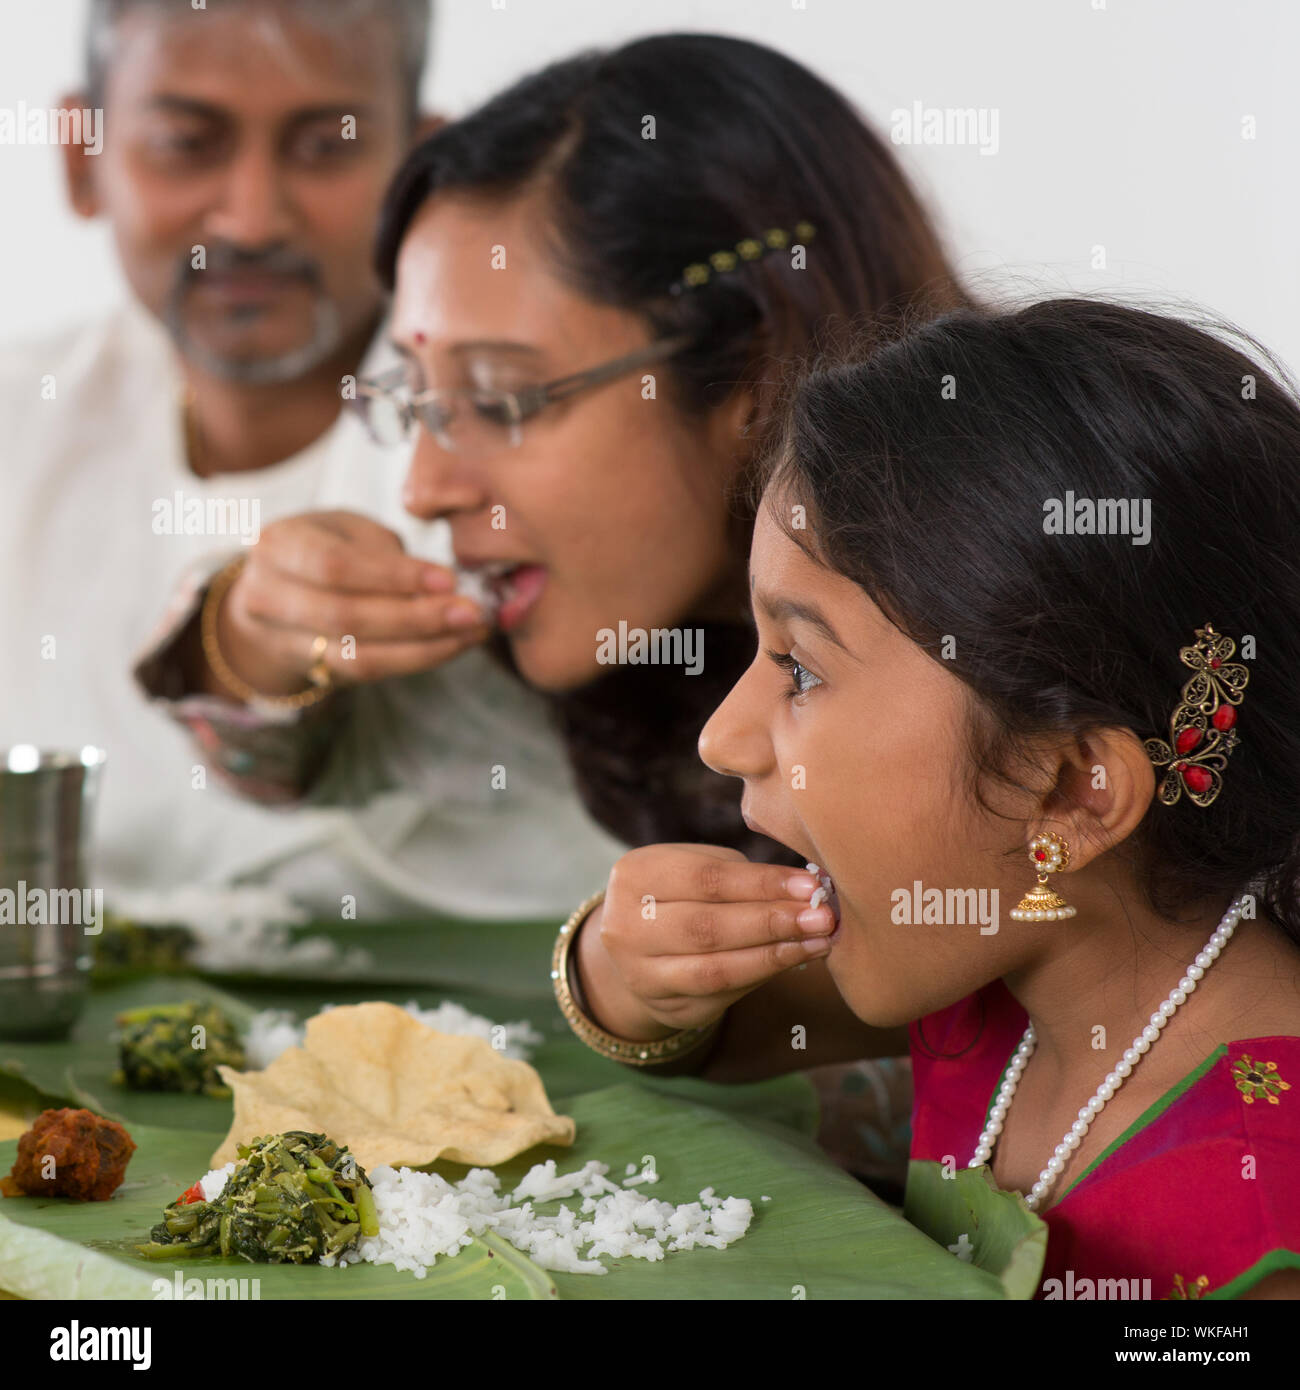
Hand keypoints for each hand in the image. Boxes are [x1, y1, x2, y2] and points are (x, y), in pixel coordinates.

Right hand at [207, 511, 490, 696]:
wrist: (274, 590)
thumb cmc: (324, 544)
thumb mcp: (344, 528)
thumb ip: (381, 550)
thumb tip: (442, 584)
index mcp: (278, 545)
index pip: (335, 566)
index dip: (393, 576)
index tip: (448, 579)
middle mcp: (267, 596)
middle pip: (346, 617)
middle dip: (417, 618)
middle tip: (472, 612)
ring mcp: (282, 640)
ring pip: (357, 655)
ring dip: (423, 647)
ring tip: (470, 632)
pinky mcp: (310, 669)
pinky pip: (365, 672)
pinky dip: (414, 659)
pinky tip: (450, 645)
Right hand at [574, 843, 835, 1039]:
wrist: (643, 945)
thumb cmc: (687, 893)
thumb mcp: (700, 868)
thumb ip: (744, 876)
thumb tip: (808, 890)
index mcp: (635, 875)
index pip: (706, 879)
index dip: (761, 884)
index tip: (809, 886)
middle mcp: (625, 927)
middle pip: (708, 927)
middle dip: (772, 922)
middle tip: (823, 917)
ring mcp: (640, 973)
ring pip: (715, 969)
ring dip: (774, 955)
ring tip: (818, 941)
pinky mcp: (666, 1007)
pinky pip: (721, 995)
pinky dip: (763, 975)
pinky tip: (796, 960)